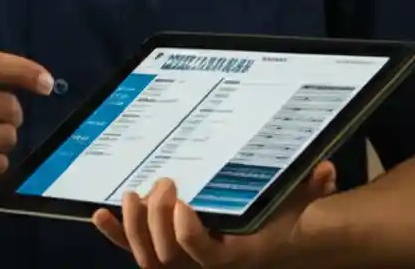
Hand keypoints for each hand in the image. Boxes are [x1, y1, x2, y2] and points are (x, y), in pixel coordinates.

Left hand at [92, 161, 336, 268]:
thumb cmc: (279, 216)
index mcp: (235, 253)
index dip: (186, 234)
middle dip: (157, 219)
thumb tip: (327, 168)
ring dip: (132, 227)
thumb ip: (311, 187)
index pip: (204, 256)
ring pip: (146, 257)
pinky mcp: (162, 249)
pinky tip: (99, 212)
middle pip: (166, 255)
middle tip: (163, 182)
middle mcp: (203, 262)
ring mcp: (179, 259)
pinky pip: (134, 248)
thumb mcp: (298, 200)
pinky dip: (115, 233)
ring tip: (132, 193)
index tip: (181, 202)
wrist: (271, 235)